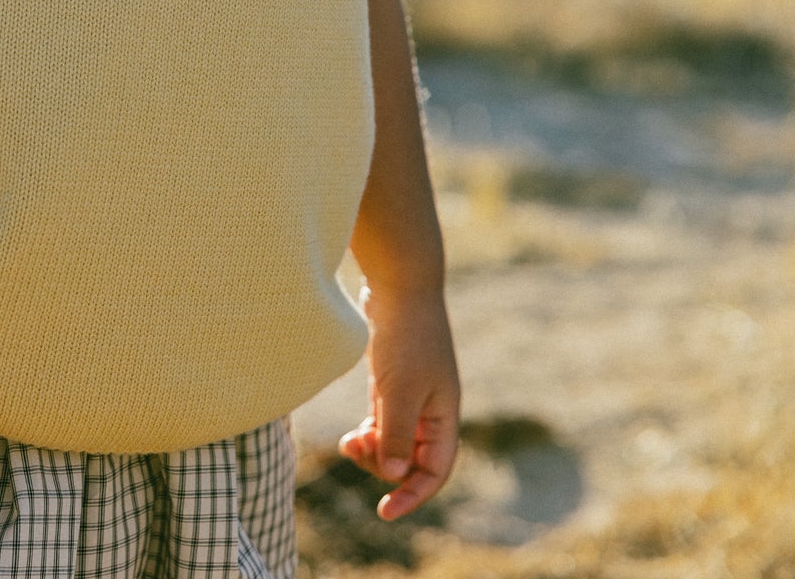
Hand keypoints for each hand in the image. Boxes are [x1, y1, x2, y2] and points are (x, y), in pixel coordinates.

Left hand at [338, 284, 459, 519]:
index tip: (384, 510)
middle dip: (385, 468)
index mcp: (444, 414)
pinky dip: (368, 434)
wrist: (398, 283)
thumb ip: (396, 435)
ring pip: (394, 442)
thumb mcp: (399, 389)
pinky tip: (351, 436)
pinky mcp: (392, 381)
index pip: (435, 470)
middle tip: (357, 454)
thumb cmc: (405, 335)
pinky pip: (383, 422)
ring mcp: (411, 394)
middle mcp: (431, 409)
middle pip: (412, 460)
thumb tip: (392, 476)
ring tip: (349, 444)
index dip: (413, 494)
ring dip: (373, 452)